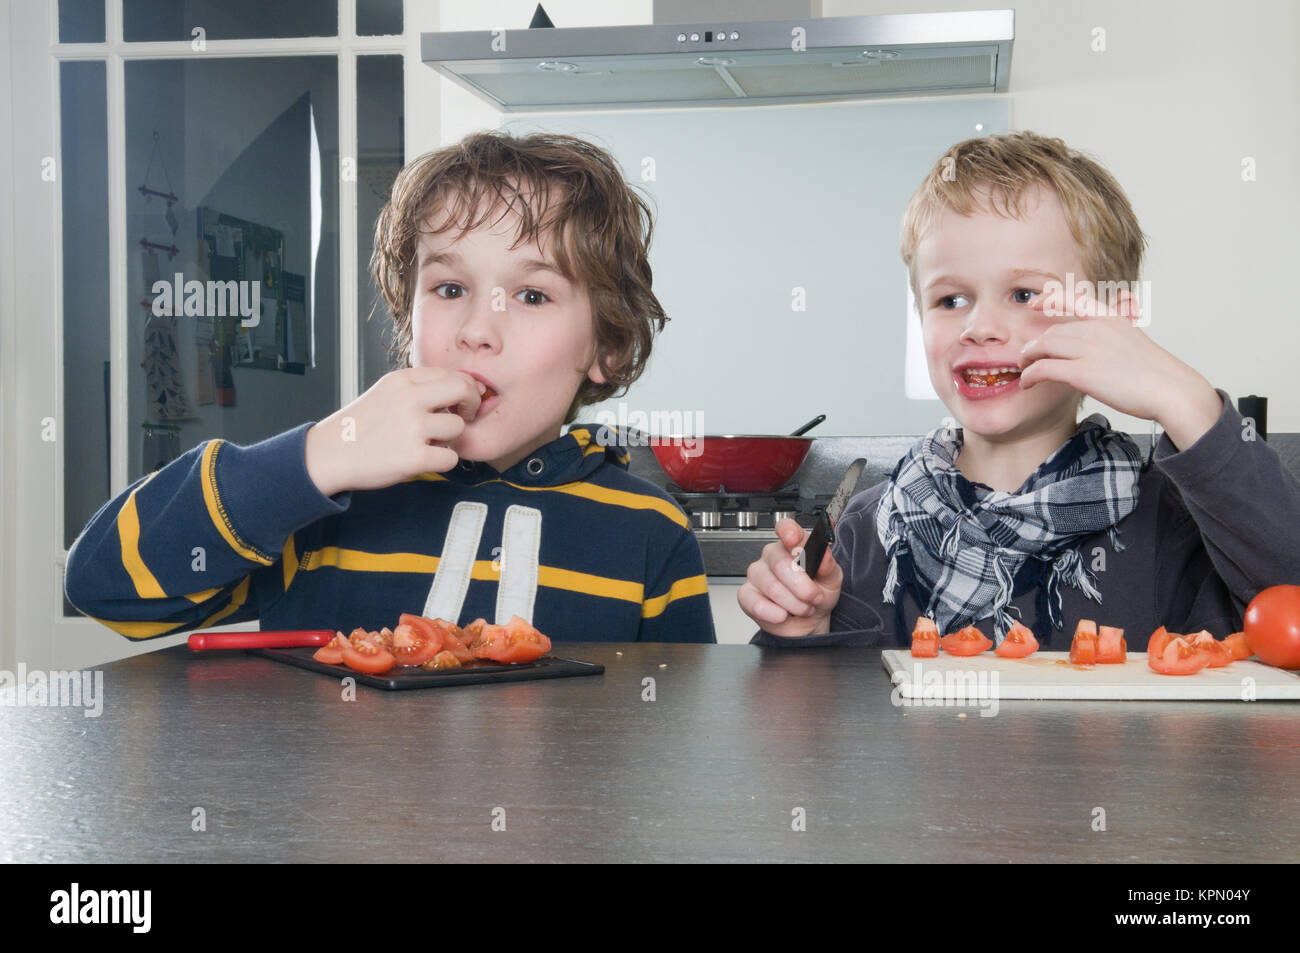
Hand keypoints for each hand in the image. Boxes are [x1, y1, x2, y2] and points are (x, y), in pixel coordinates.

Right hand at [305, 367, 483, 496]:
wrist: (329, 454)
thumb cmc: (359, 426)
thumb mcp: (385, 392)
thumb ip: (416, 388)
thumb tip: (457, 389)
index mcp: (401, 380)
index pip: (450, 373)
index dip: (464, 388)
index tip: (462, 400)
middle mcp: (409, 399)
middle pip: (463, 389)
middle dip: (472, 403)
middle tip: (466, 415)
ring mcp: (412, 428)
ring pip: (458, 427)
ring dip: (451, 438)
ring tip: (431, 442)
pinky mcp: (414, 457)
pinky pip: (451, 458)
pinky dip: (443, 462)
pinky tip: (425, 459)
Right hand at [737, 518, 842, 636]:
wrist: (809, 621)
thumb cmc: (817, 596)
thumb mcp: (831, 580)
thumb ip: (828, 566)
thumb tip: (824, 555)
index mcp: (792, 545)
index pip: (785, 528)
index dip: (788, 531)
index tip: (793, 538)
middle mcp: (772, 556)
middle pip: (781, 564)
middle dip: (803, 587)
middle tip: (814, 597)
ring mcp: (757, 574)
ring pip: (773, 587)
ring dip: (794, 604)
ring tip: (803, 608)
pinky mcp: (746, 594)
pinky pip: (756, 604)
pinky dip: (773, 613)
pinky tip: (783, 614)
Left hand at [1019, 289, 1221, 448]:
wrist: (1171, 390)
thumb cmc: (1156, 375)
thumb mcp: (1133, 345)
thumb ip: (1111, 342)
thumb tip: (1094, 353)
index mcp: (1111, 319)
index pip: (1073, 299)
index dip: (1049, 299)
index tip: (1033, 304)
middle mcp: (1098, 329)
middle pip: (1052, 332)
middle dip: (1034, 344)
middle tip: (1026, 357)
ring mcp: (1089, 349)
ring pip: (1043, 346)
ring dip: (1027, 359)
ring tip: (1023, 369)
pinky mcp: (1082, 371)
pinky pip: (1043, 368)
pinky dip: (1030, 375)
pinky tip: (1027, 383)